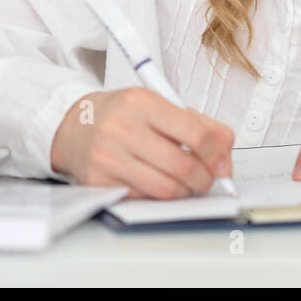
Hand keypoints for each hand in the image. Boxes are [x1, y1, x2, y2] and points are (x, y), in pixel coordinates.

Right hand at [49, 89, 234, 199]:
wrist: (75, 125)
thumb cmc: (123, 115)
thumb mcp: (159, 106)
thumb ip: (199, 124)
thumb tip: (225, 155)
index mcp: (142, 102)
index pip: (194, 132)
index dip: (215, 154)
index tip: (221, 163)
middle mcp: (123, 127)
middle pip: (183, 166)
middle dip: (205, 179)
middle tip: (208, 179)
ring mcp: (108, 155)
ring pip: (166, 188)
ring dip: (186, 192)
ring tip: (188, 184)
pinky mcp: (99, 181)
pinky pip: (144, 198)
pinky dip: (160, 197)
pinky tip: (159, 184)